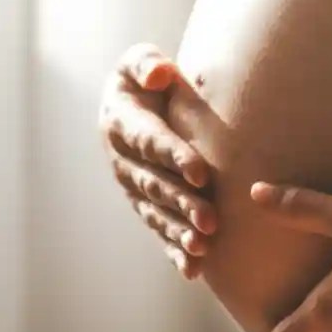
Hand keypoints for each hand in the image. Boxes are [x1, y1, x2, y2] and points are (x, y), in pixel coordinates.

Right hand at [98, 43, 216, 278]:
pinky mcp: (144, 206)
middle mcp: (123, 160)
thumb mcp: (138, 62)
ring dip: (179, 231)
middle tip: (211, 220)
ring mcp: (132, 187)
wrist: (134, 104)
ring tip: (203, 247)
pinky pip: (158, 230)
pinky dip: (174, 250)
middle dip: (182, 203)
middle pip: (155, 184)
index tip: (200, 172)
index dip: (174, 156)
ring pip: (156, 212)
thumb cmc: (145, 79)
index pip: (150, 141)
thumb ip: (146, 64)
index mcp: (121, 123)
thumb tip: (160, 75)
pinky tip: (193, 269)